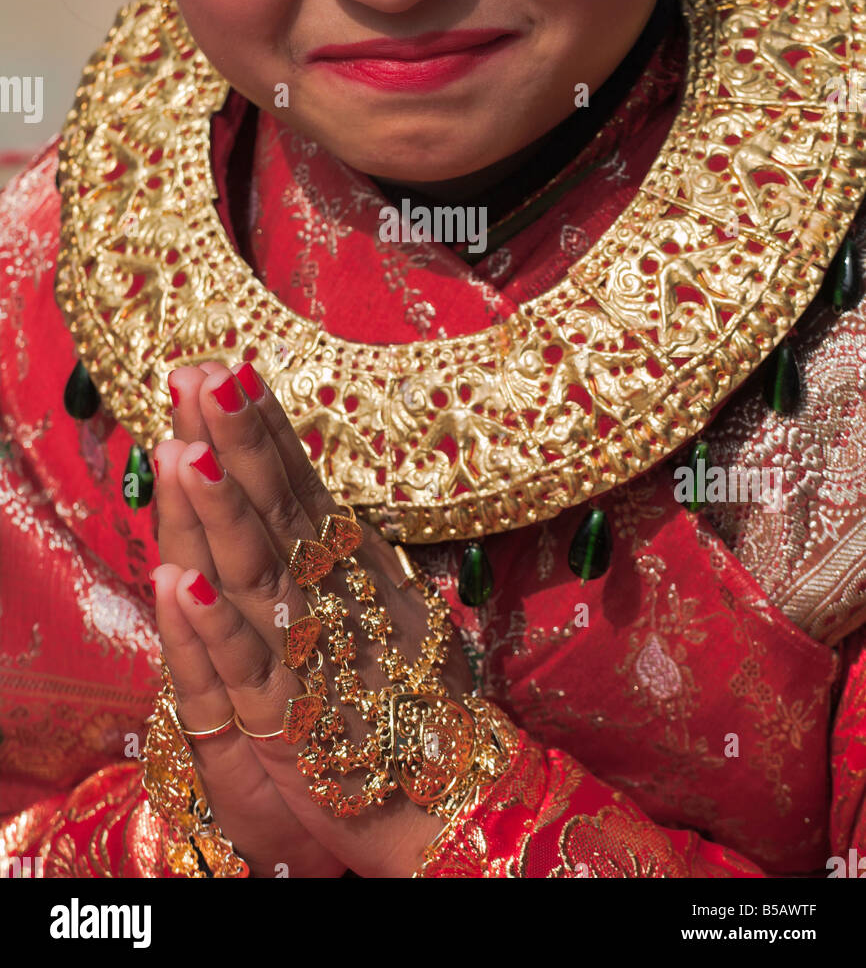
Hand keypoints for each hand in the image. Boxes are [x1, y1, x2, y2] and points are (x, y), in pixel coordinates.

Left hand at [153, 360, 473, 877]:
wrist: (460, 796)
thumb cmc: (419, 696)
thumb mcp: (388, 604)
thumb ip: (357, 553)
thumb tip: (332, 504)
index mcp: (348, 563)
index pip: (297, 480)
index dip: (262, 423)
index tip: (229, 363)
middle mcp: (331, 593)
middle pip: (277, 506)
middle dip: (239, 438)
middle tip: (203, 373)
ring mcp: (311, 650)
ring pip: (259, 572)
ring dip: (223, 513)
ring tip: (188, 454)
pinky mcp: (293, 719)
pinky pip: (251, 667)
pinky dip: (219, 627)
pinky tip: (187, 584)